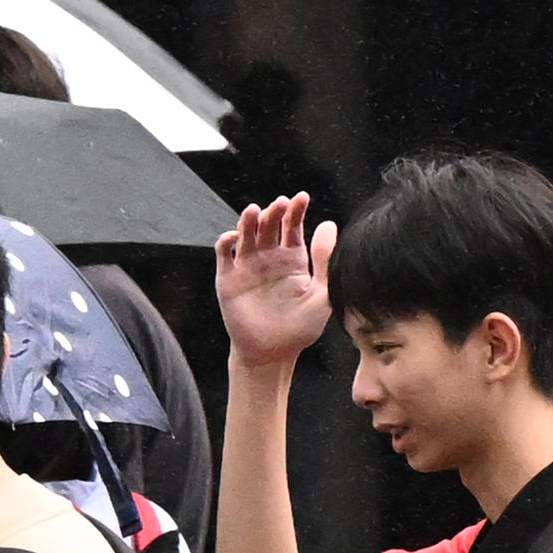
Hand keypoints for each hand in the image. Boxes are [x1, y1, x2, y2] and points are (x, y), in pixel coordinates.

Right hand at [211, 196, 334, 371]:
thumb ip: (325, 262)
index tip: (302, 197)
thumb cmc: (300, 329)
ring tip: (255, 211)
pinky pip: (224, 254)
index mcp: (293, 258)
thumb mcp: (322, 294)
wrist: (273, 354)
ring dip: (249, 220)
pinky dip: (226, 241)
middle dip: (274, 212)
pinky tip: (234, 237)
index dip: (296, 210)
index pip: (293, 226)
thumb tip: (329, 224)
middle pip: (269, 225)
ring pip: (246, 234)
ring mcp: (247, 266)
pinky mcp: (228, 279)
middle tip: (280, 204)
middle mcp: (269, 257)